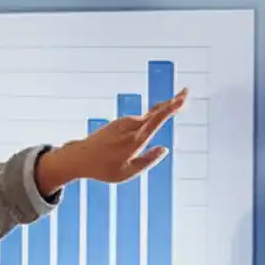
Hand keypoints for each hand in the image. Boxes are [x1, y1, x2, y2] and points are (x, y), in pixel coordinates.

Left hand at [35, 88, 188, 193]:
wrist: (78, 158)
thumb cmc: (103, 169)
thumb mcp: (127, 173)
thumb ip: (148, 161)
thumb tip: (164, 149)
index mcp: (134, 141)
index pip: (156, 121)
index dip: (170, 108)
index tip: (182, 98)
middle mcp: (129, 128)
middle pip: (155, 112)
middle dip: (171, 102)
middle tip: (186, 92)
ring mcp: (122, 123)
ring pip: (147, 117)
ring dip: (159, 112)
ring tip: (176, 101)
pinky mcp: (118, 122)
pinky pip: (138, 120)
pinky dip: (148, 118)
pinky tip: (152, 118)